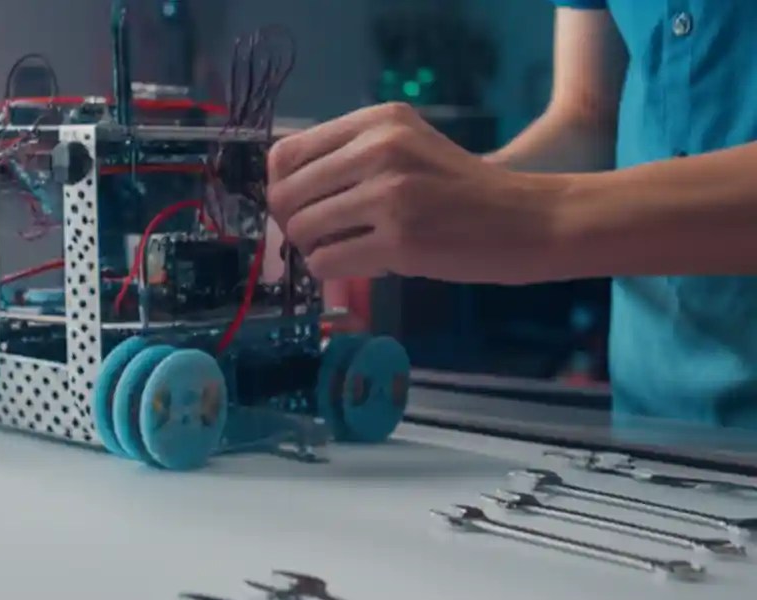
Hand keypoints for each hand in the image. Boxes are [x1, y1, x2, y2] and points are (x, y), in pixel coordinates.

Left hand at [267, 103, 566, 284]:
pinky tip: (362, 264)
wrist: (525, 220)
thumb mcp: (406, 149)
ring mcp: (389, 194)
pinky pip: (326, 262)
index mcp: (377, 121)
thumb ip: (349, 159)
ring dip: (314, 248)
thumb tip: (280, 195)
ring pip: (302, 230)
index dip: (280, 187)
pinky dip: (331, 270)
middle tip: (318, 237)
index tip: (298, 206)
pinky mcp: (399, 240)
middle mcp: (379, 149)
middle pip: (286, 195)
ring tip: (347, 248)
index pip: (286, 153)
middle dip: (292, 223)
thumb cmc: (459, 191)